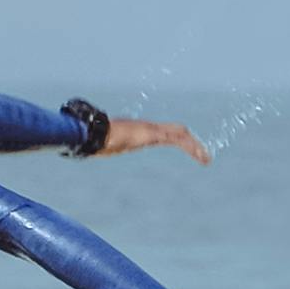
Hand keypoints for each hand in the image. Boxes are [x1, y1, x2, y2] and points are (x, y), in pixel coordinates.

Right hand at [65, 100, 209, 164]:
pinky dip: (191, 148)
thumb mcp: (100, 147)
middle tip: (201, 153)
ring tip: (206, 159)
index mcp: (138, 132)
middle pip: (175, 131)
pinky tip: (200, 156)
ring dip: (194, 146)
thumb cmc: (93, 141)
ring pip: (180, 135)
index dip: (173, 137)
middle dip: (188, 141)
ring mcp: (151, 130)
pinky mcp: (153, 135)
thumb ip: (98, 147)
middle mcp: (147, 129)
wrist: (92, 134)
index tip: (182, 145)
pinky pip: (178, 141)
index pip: (161, 132)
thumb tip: (83, 150)